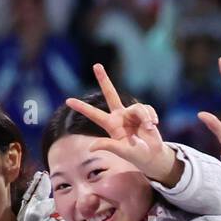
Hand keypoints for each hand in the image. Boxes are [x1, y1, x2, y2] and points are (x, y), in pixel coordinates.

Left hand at [65, 64, 178, 183]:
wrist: (152, 155)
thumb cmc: (135, 155)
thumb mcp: (120, 151)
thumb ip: (107, 146)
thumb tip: (90, 147)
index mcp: (110, 125)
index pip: (93, 114)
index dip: (81, 107)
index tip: (67, 100)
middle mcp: (119, 116)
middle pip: (110, 93)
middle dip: (104, 79)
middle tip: (96, 65)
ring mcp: (131, 113)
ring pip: (137, 107)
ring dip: (145, 117)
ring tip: (149, 128)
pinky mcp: (144, 112)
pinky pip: (147, 109)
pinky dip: (151, 118)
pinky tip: (153, 126)